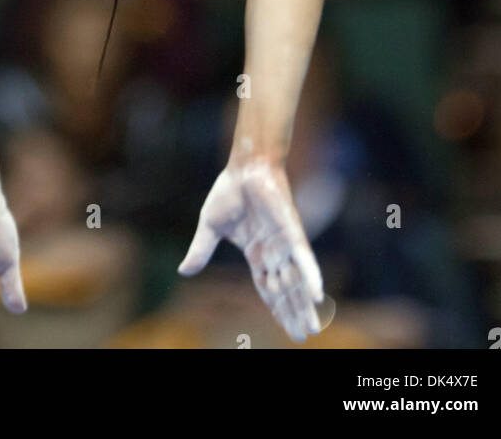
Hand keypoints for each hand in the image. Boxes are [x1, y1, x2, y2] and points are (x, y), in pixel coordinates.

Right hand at [179, 158, 322, 343]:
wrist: (244, 165)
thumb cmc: (229, 191)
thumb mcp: (210, 226)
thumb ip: (201, 250)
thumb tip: (183, 271)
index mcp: (256, 253)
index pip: (268, 289)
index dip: (277, 310)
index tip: (288, 331)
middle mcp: (273, 252)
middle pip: (284, 290)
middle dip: (293, 313)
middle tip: (303, 336)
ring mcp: (284, 243)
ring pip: (295, 280)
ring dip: (303, 303)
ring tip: (311, 326)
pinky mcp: (291, 231)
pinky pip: (302, 257)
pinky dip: (310, 275)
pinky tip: (317, 294)